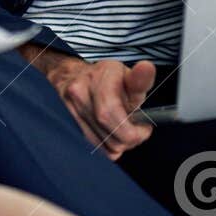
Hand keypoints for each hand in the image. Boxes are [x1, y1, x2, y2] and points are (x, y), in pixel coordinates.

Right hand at [25, 45, 154, 159]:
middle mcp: (81, 92)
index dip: (133, 130)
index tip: (145, 129)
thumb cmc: (106, 78)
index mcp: (100, 78)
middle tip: (140, 130)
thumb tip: (146, 68)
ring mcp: (71, 109)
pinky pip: (96, 147)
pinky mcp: (69, 124)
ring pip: (105, 145)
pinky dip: (109, 145)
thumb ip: (140, 80)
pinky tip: (113, 133)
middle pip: (110, 133)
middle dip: (131, 137)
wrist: (73, 77)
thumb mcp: (127, 75)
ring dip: (120, 142)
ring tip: (126, 129)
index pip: (113, 111)